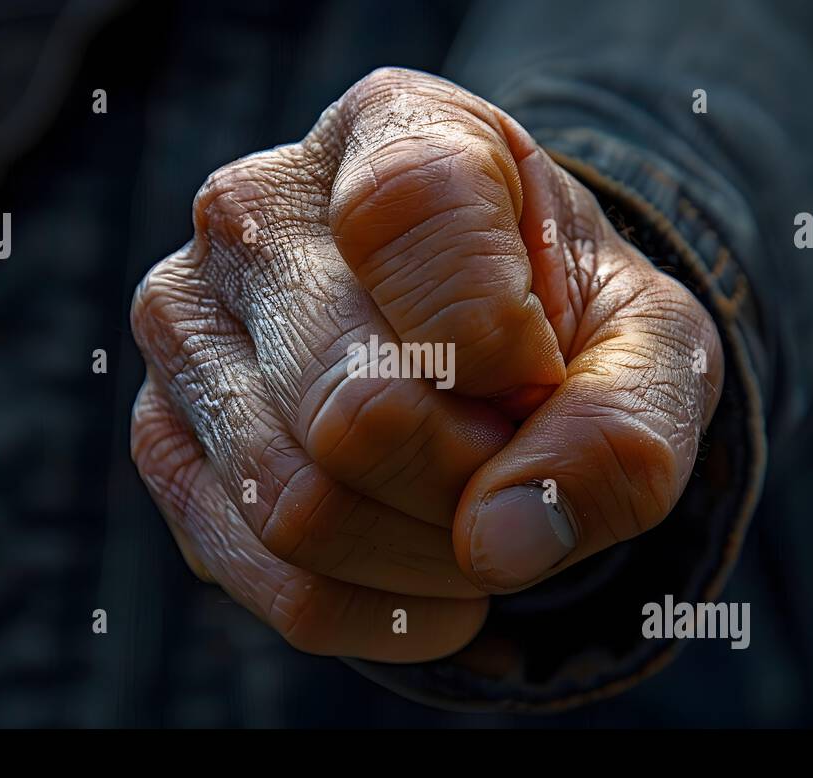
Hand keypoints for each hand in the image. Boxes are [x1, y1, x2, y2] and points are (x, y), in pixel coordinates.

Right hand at [130, 68, 722, 661]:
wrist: (483, 361)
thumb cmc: (563, 326)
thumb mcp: (649, 349)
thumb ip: (620, 427)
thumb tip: (500, 542)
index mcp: (387, 131)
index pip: (409, 222)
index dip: (498, 342)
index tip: (540, 374)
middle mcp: (252, 215)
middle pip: (356, 408)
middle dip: (474, 482)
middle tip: (514, 465)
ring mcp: (185, 329)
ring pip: (299, 509)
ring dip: (430, 557)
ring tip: (476, 518)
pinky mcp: (164, 440)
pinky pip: (273, 581)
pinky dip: (381, 612)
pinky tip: (434, 577)